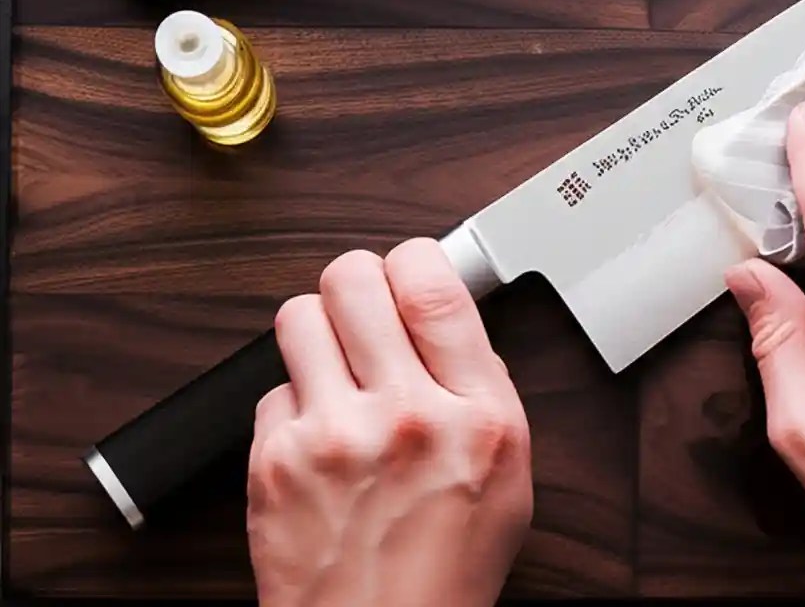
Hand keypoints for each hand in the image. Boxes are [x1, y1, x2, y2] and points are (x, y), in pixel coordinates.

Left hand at [247, 238, 531, 606]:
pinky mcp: (273, 462)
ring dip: (319, 332)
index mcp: (477, 416)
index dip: (413, 260)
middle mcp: (405, 418)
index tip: (408, 271)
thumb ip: (482, 387)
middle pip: (353, 279)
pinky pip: (273, 387)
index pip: (431, 284)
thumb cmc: (447, 567)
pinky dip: (295, 403)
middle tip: (365, 312)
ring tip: (337, 367)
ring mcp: (332, 438)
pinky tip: (319, 438)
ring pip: (299, 316)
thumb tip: (444, 317)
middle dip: (358, 284)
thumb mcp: (508, 473)